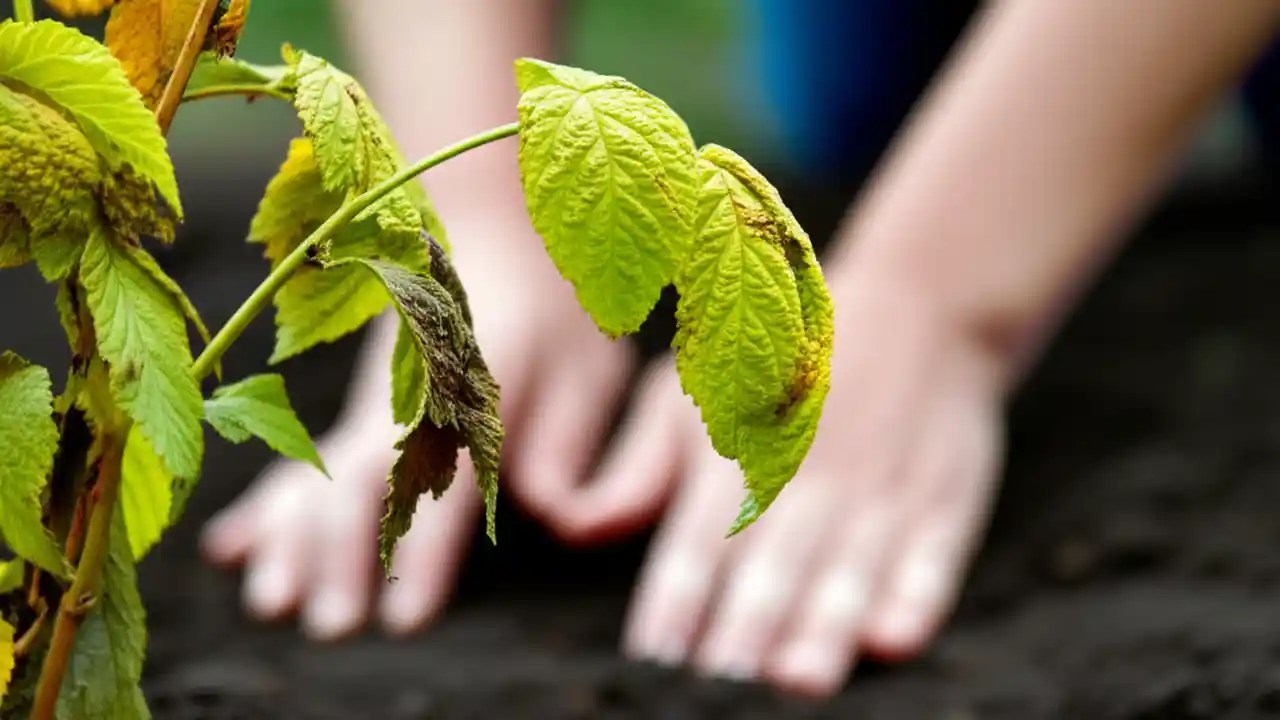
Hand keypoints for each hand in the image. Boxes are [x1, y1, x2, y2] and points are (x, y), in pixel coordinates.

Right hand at [202, 214, 634, 638]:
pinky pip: (300, 460)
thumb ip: (567, 436)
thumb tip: (551, 511)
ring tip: (267, 603)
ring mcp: (371, 407)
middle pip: (361, 483)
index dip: (426, 549)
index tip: (407, 615)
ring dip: (290, 540)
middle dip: (341, 555)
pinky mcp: (358, 415)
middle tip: (328, 625)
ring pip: (317, 475)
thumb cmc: (554, 304)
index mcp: (472, 388)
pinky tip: (229, 550)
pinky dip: (267, 506)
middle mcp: (408, 401)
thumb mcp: (585, 361)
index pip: (444, 480)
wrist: (493, 226)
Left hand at [556, 272, 1007, 695]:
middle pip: (771, 565)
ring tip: (795, 679)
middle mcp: (805, 477)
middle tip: (719, 687)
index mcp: (737, 456)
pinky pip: (931, 555)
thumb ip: (637, 468)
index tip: (653, 657)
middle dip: (744, 627)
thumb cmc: (776, 368)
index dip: (676, 600)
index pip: (699, 543)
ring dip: (822, 626)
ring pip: (846, 570)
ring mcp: (879, 490)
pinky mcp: (944, 502)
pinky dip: (915, 597)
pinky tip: (893, 641)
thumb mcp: (693, 394)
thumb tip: (573, 529)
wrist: (914, 308)